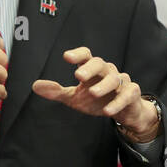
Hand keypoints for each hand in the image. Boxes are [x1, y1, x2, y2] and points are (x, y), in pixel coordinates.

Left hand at [32, 47, 160, 140]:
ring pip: (114, 78)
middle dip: (89, 68)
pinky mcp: (132, 93)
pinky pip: (127, 94)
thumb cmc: (97, 100)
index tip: (66, 57)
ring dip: (103, 85)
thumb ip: (56, 92)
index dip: (77, 54)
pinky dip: (118, 102)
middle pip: (100, 63)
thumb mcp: (74, 97)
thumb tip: (35, 85)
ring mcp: (121, 81)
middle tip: (78, 75)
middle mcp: (107, 72)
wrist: (123, 112)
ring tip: (93, 93)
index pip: (86, 56)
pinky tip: (107, 110)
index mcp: (92, 70)